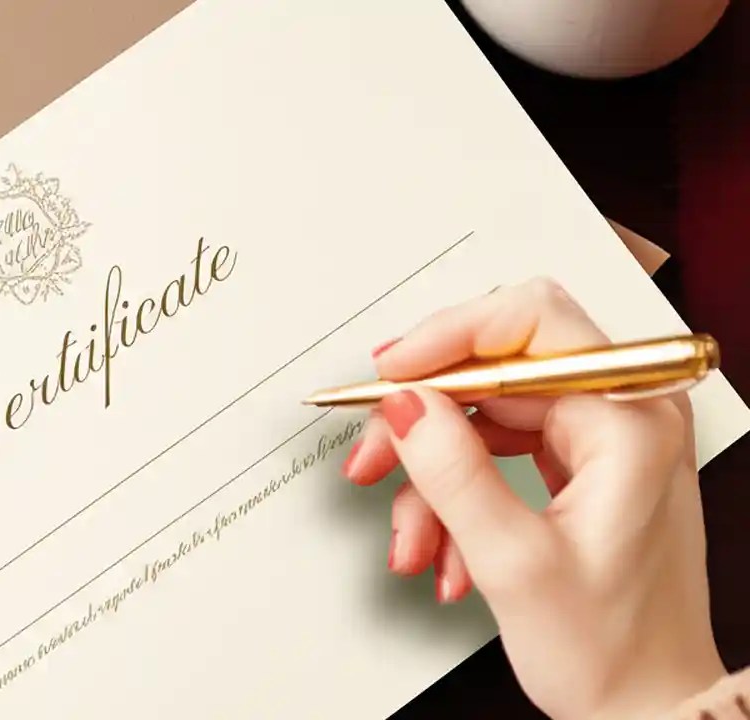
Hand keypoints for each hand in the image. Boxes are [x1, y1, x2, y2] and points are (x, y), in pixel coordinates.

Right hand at [343, 278, 726, 719]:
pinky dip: (455, 493)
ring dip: (432, 474)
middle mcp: (622, 413)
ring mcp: (600, 437)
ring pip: (482, 414)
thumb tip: (405, 403)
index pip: (530, 322)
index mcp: (629, 422)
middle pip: (493, 368)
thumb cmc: (613, 650)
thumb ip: (453, 473)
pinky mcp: (580, 463)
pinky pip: (494, 450)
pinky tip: (443, 547)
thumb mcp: (515, 564)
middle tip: (375, 456)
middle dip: (424, 418)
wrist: (646, 707)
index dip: (447, 336)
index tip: (390, 375)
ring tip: (413, 538)